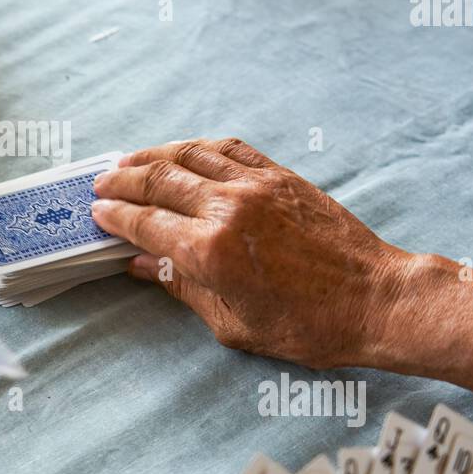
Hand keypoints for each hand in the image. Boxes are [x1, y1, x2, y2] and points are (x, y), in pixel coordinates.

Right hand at [91, 138, 413, 368]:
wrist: (375, 300)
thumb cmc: (307, 326)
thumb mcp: (232, 324)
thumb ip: (182, 289)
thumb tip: (143, 267)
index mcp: (209, 251)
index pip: (145, 223)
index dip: (115, 217)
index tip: (96, 214)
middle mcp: (226, 209)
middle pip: (158, 181)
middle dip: (123, 181)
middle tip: (101, 184)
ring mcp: (255, 186)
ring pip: (188, 155)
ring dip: (152, 156)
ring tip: (129, 161)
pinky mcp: (280, 176)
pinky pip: (228, 149)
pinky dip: (197, 147)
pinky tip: (182, 151)